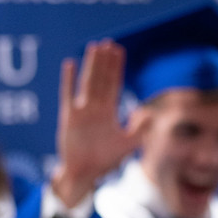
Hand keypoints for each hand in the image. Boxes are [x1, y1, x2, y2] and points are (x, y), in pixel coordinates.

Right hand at [51, 40, 146, 207]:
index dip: (117, 68)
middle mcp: (95, 108)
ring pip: (88, 82)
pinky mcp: (69, 116)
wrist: (84, 174)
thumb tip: (150, 113)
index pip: (114, 84)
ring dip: (91, 65)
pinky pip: (68, 94)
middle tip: (108, 43)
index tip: (119, 51)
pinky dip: (69, 79)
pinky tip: (70, 64)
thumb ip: (139, 130)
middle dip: (105, 61)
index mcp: (109, 113)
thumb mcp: (126, 145)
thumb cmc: (105, 162)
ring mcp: (81, 111)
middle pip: (101, 79)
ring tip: (94, 47)